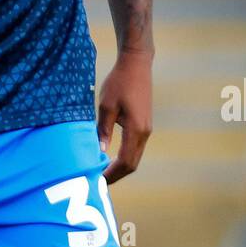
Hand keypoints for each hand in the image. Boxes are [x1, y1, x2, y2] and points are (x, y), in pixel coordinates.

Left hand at [96, 52, 152, 183]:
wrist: (136, 64)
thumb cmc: (119, 82)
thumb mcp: (106, 105)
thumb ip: (103, 130)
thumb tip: (100, 152)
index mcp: (136, 129)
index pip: (126, 161)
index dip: (112, 174)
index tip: (98, 181)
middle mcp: (145, 132)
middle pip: (133, 163)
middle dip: (117, 175)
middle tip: (99, 182)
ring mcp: (146, 129)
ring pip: (135, 156)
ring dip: (121, 167)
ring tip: (103, 172)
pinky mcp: (144, 124)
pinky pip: (135, 147)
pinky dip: (124, 157)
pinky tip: (111, 157)